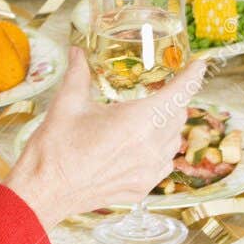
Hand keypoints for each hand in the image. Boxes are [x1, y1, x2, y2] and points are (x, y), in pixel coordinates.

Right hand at [4, 48, 208, 227]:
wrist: (44, 191)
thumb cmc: (54, 149)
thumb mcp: (67, 103)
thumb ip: (78, 73)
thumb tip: (78, 52)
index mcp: (137, 121)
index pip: (179, 94)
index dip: (193, 77)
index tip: (199, 66)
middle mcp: (149, 148)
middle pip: (179, 116)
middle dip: (175, 99)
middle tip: (163, 88)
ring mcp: (148, 172)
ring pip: (174, 141)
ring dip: (168, 125)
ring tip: (150, 116)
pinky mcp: (141, 188)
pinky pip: (164, 163)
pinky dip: (161, 149)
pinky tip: (143, 144)